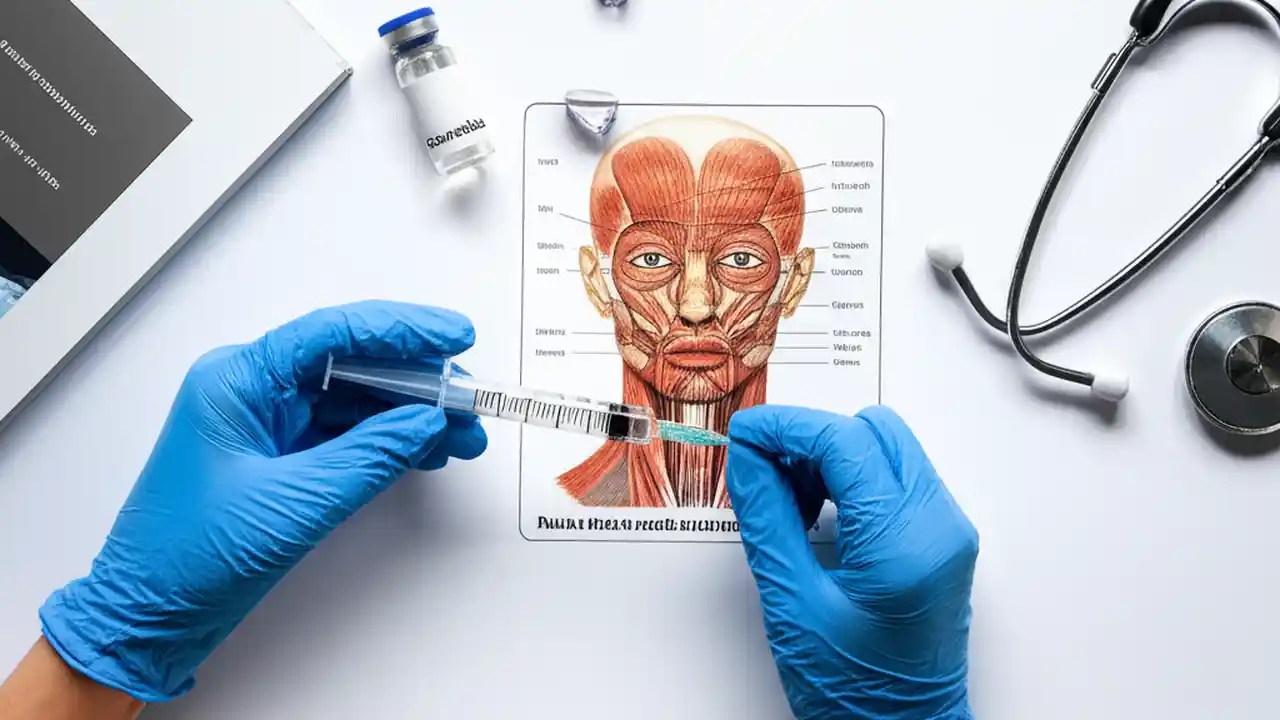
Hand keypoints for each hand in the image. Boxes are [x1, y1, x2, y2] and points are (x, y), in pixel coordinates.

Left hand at [38, 301, 486, 701]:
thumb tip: (426, 421)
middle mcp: (251, 392)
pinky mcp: (279, 458)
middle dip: (418, 380)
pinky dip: (389, 442)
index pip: (333, 333)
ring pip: (355, 400)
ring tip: (462, 432)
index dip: (402, 329)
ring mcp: (266, 425)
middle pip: (352, 364)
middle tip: (468, 396)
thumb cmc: (184, 559)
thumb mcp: (292, 504)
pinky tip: (426, 449)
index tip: (453, 336)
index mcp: (237, 381)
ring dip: (411, 415)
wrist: (146, 620)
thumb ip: (369, 456)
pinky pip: (346, 434)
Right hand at [726, 406, 976, 719]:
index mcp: (904, 544)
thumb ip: (768, 518)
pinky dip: (852, 478)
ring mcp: (947, 530)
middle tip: (764, 469)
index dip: (787, 427)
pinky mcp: (941, 537)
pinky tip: (817, 512)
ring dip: (831, 457)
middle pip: (872, 431)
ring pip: (886, 446)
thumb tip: (749, 458)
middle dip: (811, 439)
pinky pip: (896, 475)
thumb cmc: (860, 694)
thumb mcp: (793, 602)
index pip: (844, 441)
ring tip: (790, 502)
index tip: (748, 433)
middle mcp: (939, 527)